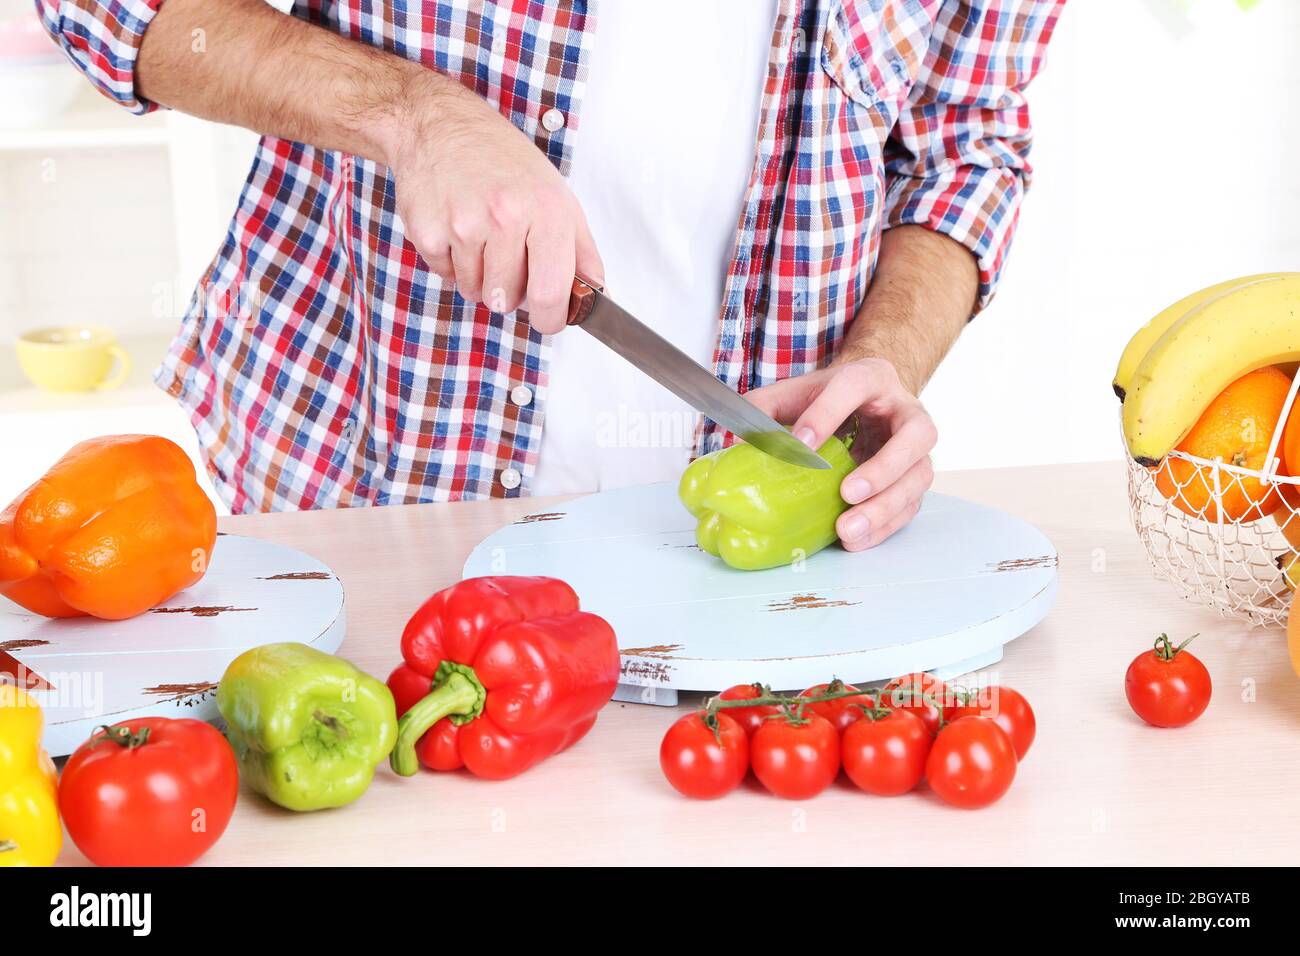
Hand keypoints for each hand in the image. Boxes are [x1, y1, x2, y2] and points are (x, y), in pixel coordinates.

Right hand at [389, 83, 602, 333]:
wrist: (439, 125)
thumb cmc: (502, 161)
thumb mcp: (556, 195)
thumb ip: (582, 252)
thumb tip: (598, 298)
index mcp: (547, 210)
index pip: (550, 294)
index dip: (550, 319)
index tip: (548, 319)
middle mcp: (506, 216)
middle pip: (509, 300)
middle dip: (510, 292)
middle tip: (507, 256)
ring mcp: (464, 224)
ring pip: (476, 292)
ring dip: (479, 276)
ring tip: (480, 234)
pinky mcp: (428, 231)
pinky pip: (445, 276)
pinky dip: (451, 262)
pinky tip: (455, 226)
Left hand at [747, 358, 937, 550]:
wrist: (870, 399)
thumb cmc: (831, 398)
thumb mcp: (795, 392)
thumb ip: (764, 408)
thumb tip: (738, 440)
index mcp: (870, 379)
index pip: (854, 388)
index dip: (827, 414)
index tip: (801, 444)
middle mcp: (905, 410)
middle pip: (916, 434)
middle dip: (883, 467)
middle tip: (847, 492)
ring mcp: (916, 447)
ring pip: (919, 475)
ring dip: (886, 506)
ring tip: (848, 529)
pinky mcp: (915, 477)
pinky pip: (911, 504)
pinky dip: (885, 526)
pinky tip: (857, 539)